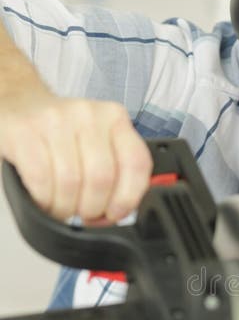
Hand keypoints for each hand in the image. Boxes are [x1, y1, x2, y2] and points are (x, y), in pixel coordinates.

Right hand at [0, 88, 152, 222]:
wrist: (20, 105)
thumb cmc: (63, 134)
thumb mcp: (98, 143)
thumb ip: (117, 171)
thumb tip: (120, 212)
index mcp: (115, 119)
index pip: (137, 163)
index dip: (128, 198)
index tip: (115, 213)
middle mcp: (89, 115)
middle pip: (102, 179)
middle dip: (93, 208)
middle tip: (84, 213)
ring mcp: (56, 121)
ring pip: (71, 183)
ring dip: (66, 208)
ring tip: (61, 207)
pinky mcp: (25, 132)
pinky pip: (42, 180)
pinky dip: (45, 200)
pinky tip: (45, 199)